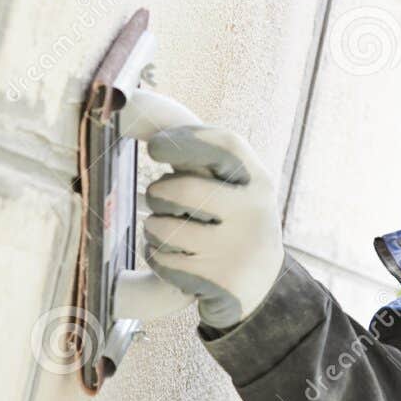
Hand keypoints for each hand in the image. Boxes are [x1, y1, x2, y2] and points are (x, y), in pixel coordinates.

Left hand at [111, 89, 285, 331]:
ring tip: (172, 235)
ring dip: (154, 230)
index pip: (225, 146)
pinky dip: (157, 256)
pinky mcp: (220, 281)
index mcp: (258, 181)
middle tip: (157, 199)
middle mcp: (253, 211)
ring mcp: (238, 248)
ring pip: (164, 228)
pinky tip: (174, 260)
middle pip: (182, 189)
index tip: (155, 146)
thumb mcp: (235, 191)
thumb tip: (137, 110)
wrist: (263, 290)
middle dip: (158, 194)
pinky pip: (163, 259)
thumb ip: (199, 160)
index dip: (185, 140)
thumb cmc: (233, 227)